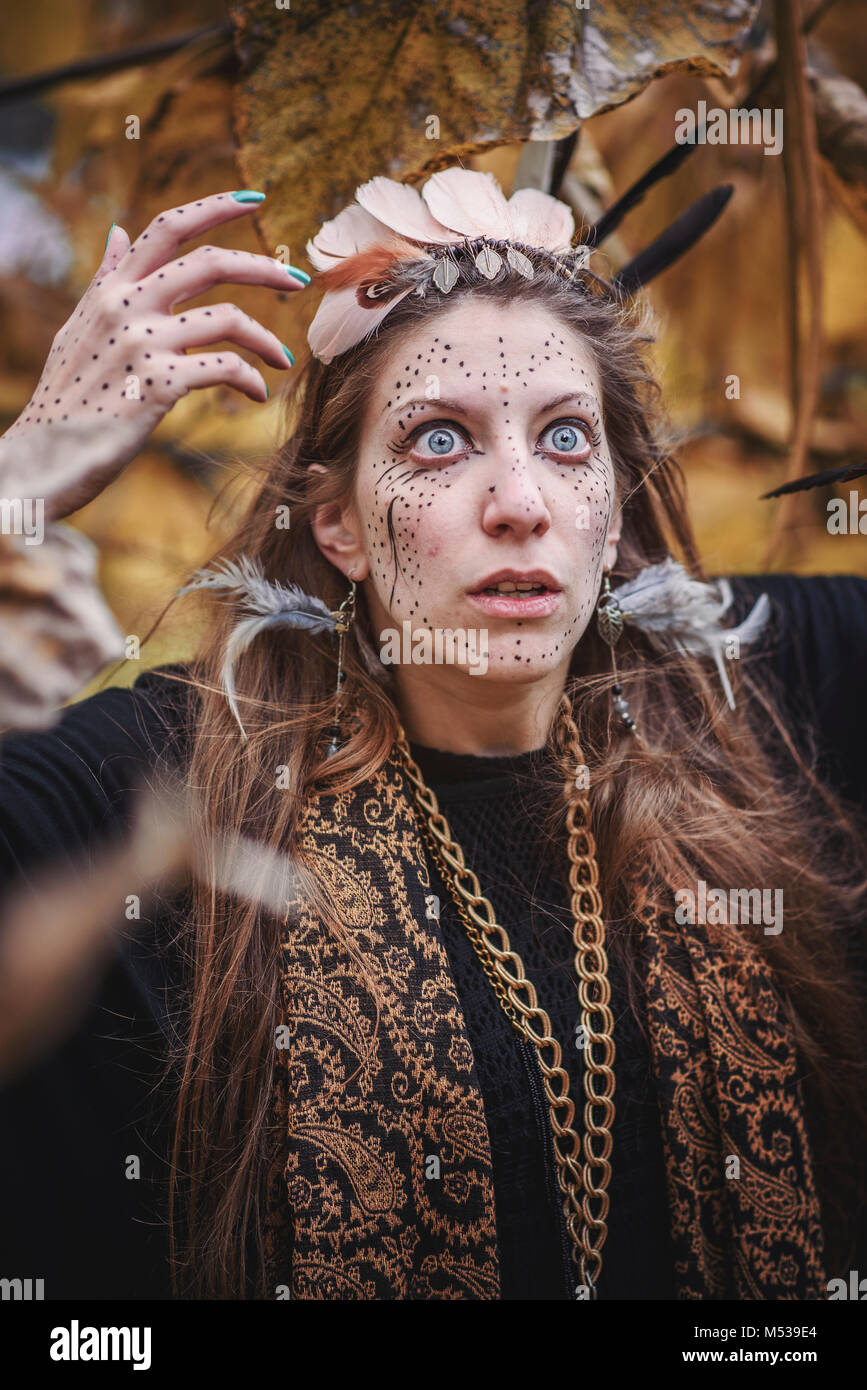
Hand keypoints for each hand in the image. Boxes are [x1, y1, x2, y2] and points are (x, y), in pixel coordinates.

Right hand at [0, 190, 305, 519]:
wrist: (44, 456)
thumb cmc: (67, 398)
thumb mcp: (80, 328)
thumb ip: (106, 280)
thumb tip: (120, 232)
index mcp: (112, 288)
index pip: (166, 227)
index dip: (215, 207)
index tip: (255, 199)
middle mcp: (126, 305)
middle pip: (209, 262)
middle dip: (263, 266)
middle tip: (298, 280)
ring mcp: (142, 343)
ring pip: (228, 317)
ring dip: (266, 338)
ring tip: (282, 358)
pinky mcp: (157, 384)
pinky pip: (225, 368)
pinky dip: (250, 379)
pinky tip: (257, 392)